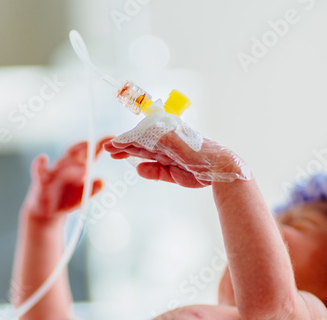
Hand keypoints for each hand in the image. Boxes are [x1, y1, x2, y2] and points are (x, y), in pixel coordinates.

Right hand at [22, 138, 109, 221]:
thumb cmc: (67, 200)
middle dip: (86, 148)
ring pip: (62, 162)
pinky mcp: (41, 179)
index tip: (112, 137)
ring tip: (84, 167)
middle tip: (97, 146)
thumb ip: (93, 190)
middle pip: (76, 153)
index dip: (100, 144)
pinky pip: (39, 169)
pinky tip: (43, 158)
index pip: (91, 152)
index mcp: (79, 167)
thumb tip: (102, 181)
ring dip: (72, 163)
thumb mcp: (83, 197)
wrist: (48, 211)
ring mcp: (54, 171)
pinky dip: (39, 163)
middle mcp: (67, 165)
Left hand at [105, 115, 250, 187]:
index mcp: (168, 149)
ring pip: (144, 138)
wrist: (219, 170)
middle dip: (123, 145)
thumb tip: (138, 169)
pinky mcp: (174, 139)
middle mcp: (168, 142)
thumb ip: (156, 172)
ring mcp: (171, 139)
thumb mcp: (173, 175)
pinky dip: (140, 138)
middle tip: (107, 147)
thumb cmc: (201, 173)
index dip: (129, 149)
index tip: (114, 153)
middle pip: (141, 142)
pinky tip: (127, 140)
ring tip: (112, 145)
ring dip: (127, 141)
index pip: (145, 147)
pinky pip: (153, 137)